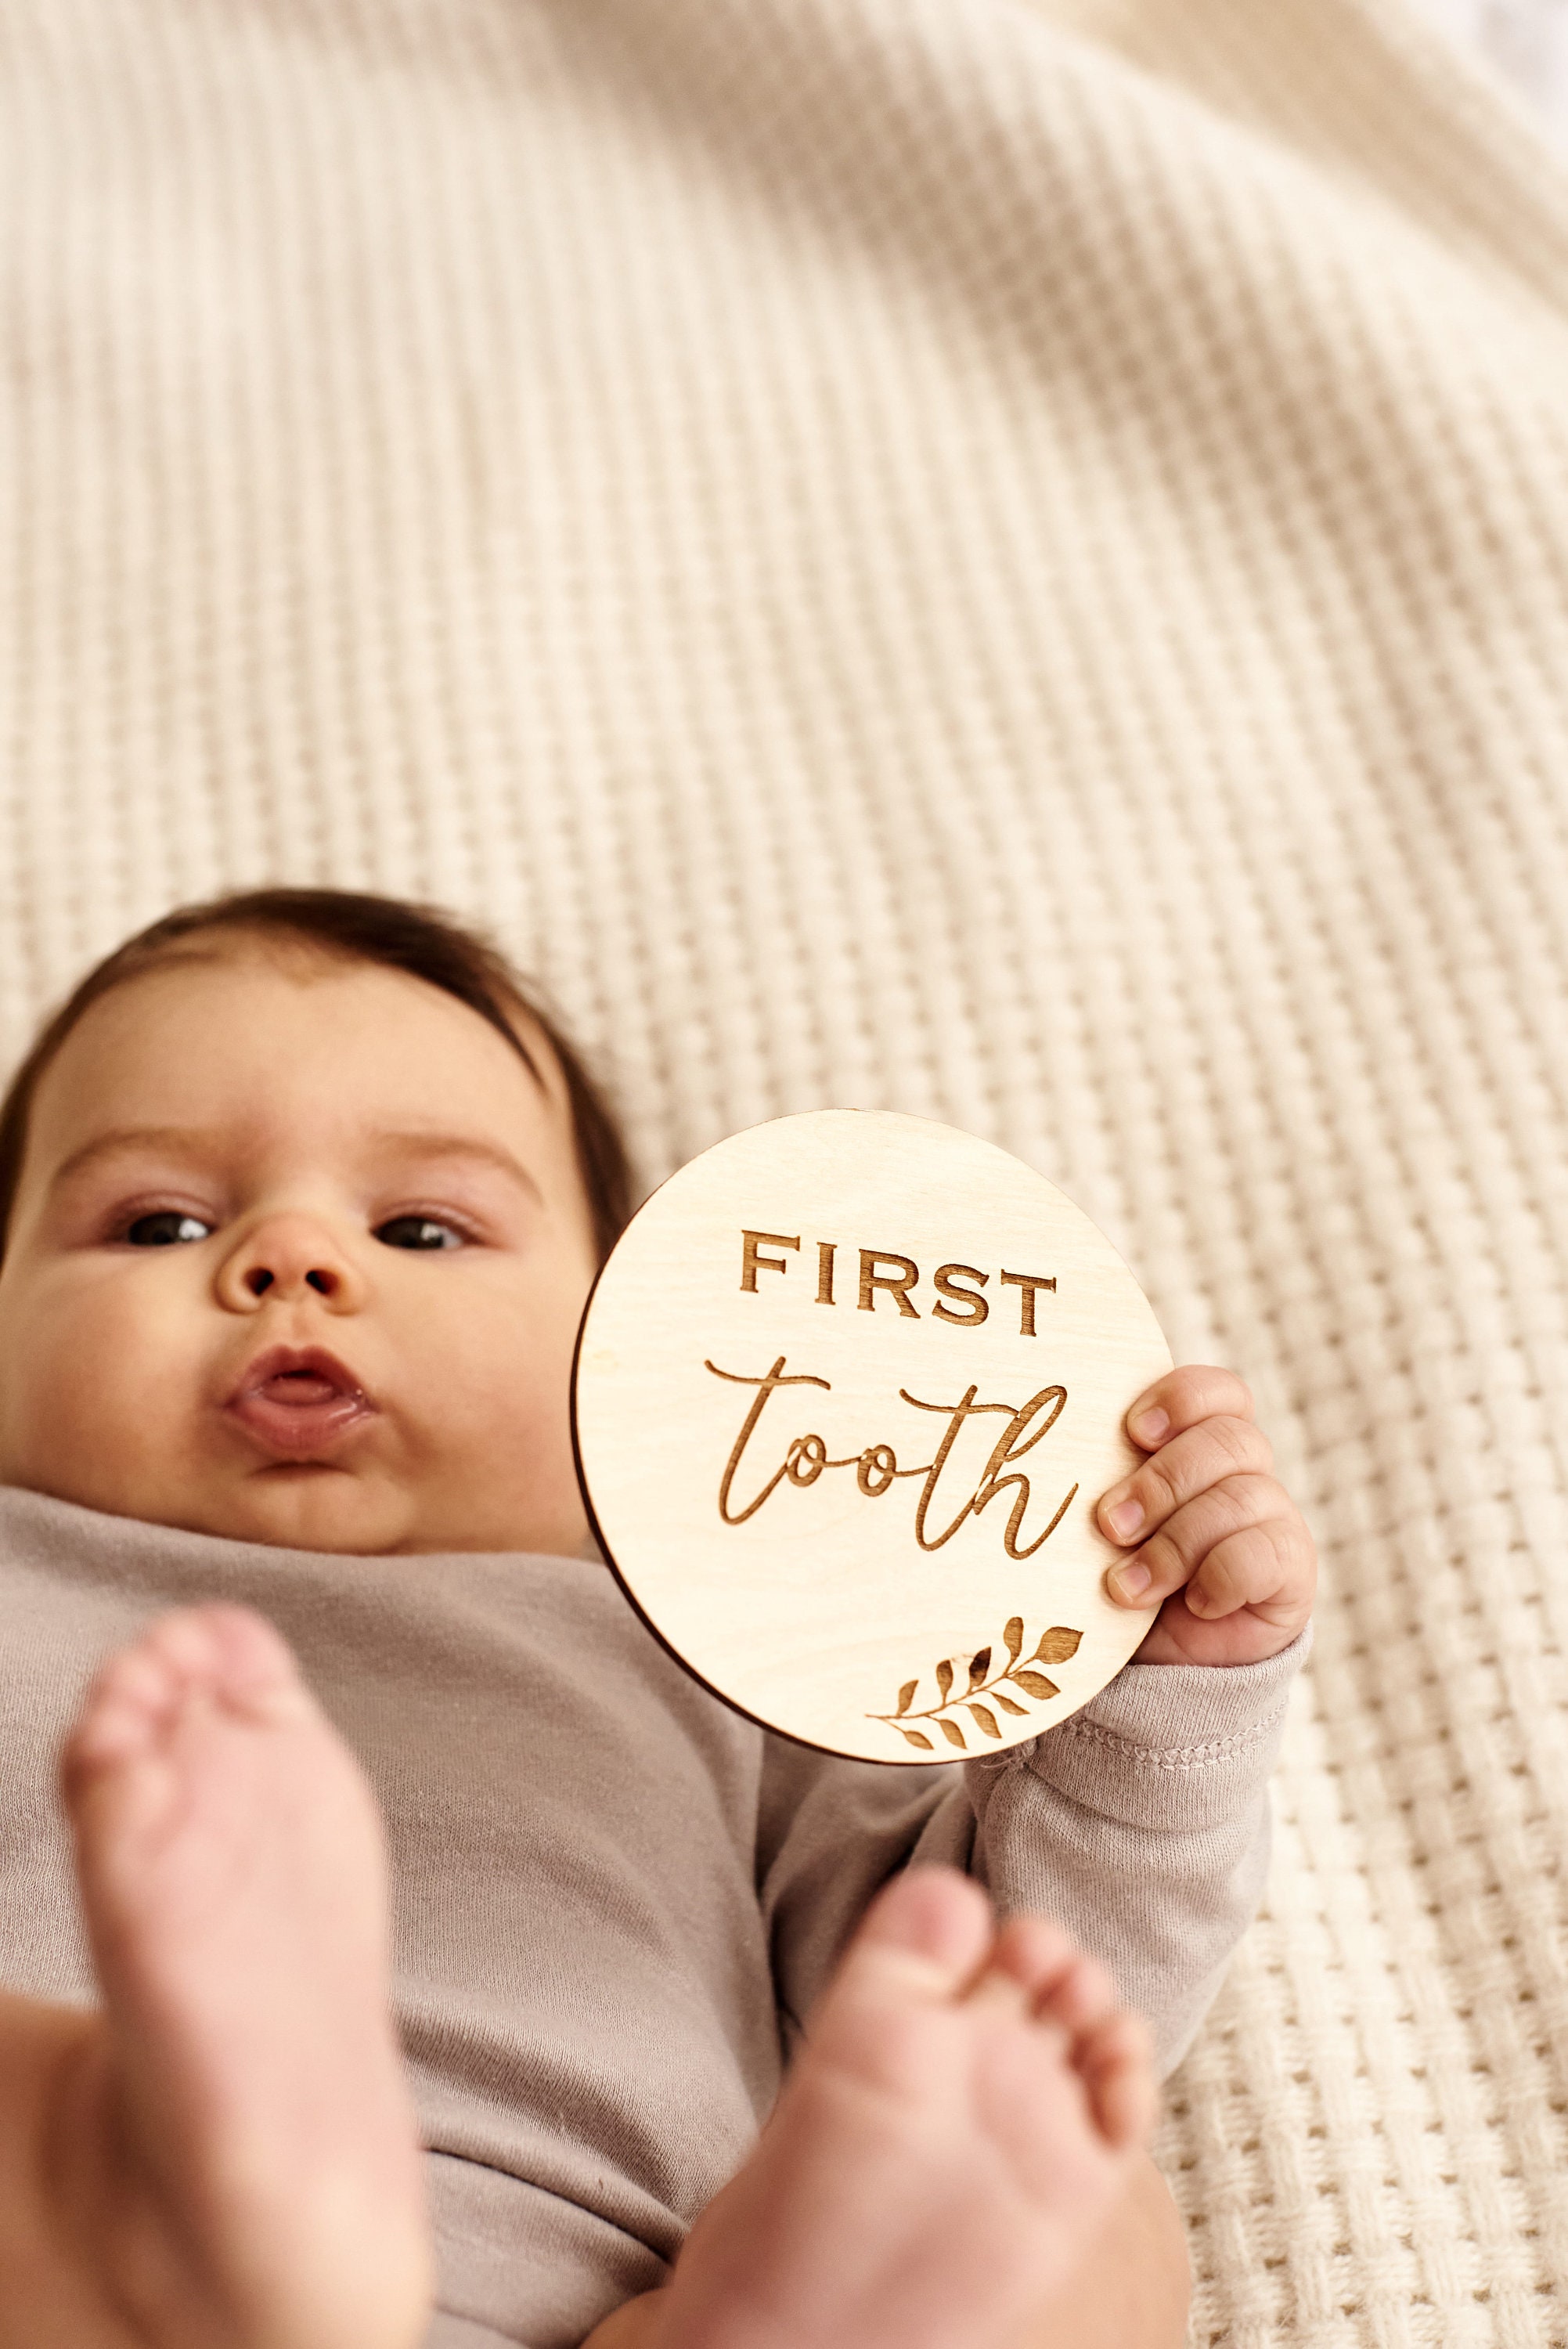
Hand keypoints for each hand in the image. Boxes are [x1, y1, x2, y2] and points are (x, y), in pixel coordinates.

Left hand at [1096, 1366, 1314, 1666]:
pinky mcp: (1290, 1569)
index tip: (1134, 1431)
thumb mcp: (1102, 1525)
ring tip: (1125, 1587)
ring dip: (1174, 1544)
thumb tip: (1047, 1460)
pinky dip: (1220, 1578)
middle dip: (1161, 1483)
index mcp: (1198, 1439)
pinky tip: (1194, 1603)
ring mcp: (1271, 1516)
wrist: (1160, 1660)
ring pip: (1240, 1498)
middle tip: (1110, 1525)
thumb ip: (1093, 1484)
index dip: (1182, 1398)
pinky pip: (1265, 1554)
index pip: (1217, 1392)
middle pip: (1227, 1441)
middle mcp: (1242, 1470)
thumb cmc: (1118, 1571)